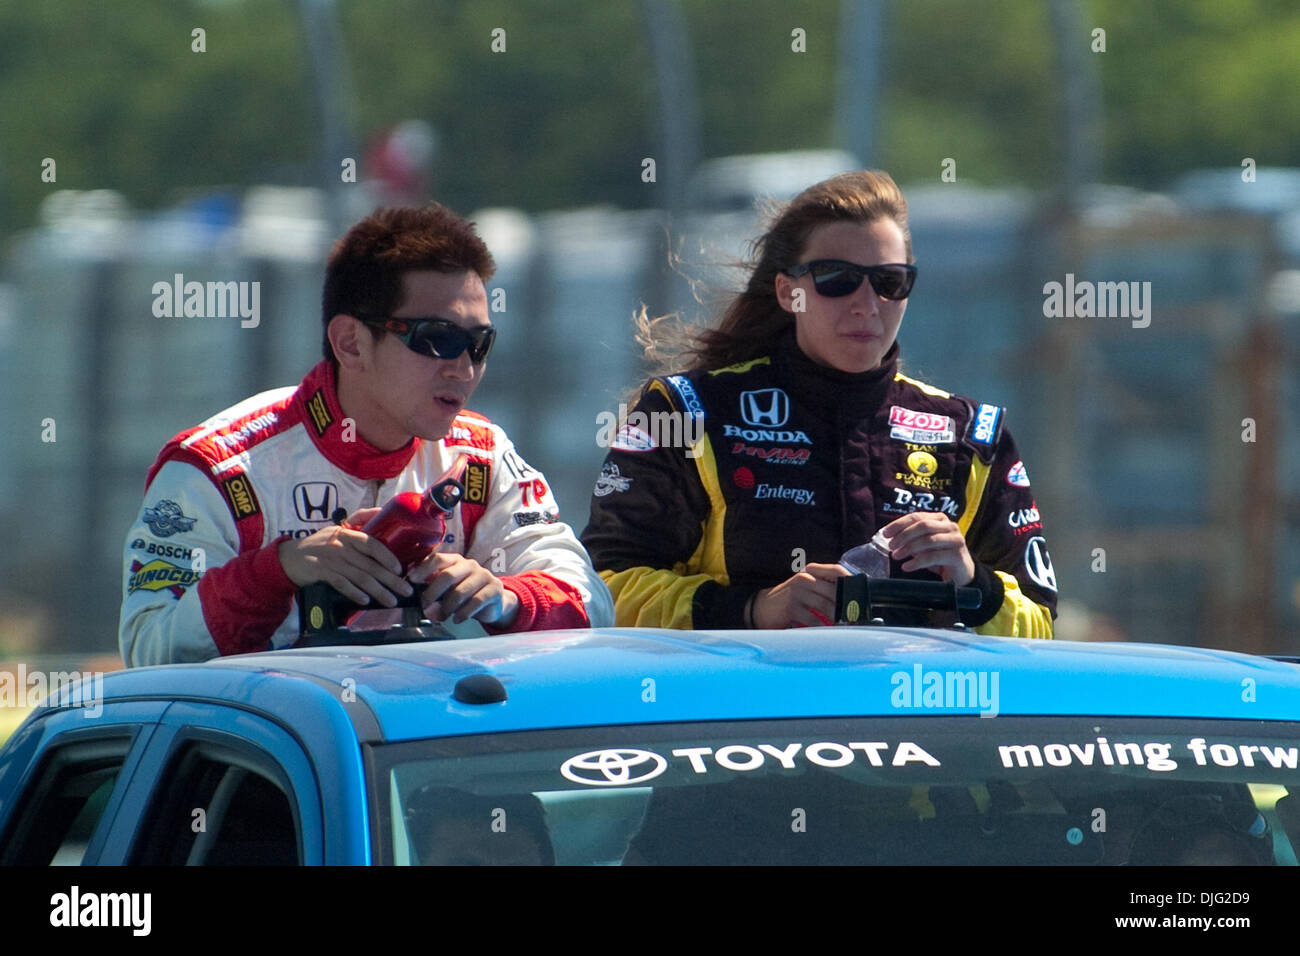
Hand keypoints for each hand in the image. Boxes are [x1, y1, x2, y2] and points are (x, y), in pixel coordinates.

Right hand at [277, 508, 413, 606]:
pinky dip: (354, 592)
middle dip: (390, 579)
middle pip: (369, 564)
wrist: (290, 557)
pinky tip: (365, 600)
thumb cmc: (320, 544)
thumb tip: (382, 512)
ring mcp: (330, 559)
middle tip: (405, 590)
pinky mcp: (320, 572)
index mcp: (347, 534)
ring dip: (377, 590)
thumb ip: (359, 524)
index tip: (399, 569)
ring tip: (391, 600)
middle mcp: (340, 545)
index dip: (387, 557)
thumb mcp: (338, 531)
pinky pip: (341, 584)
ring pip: (359, 576)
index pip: (371, 544)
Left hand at [408, 552, 518, 625]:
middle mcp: (470, 565)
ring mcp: (484, 576)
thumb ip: (433, 585)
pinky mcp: (494, 589)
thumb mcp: (448, 587)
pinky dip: (463, 613)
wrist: (493, 602)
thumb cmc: (465, 594)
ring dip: (447, 607)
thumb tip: (415, 589)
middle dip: (433, 593)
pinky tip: (457, 619)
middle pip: (448, 575)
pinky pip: (476, 602)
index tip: (412, 580)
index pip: (438, 559)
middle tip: (425, 606)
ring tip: (441, 617)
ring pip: (460, 592)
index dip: (423, 569)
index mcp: (456, 560)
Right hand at [751, 563, 848, 628]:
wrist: (763, 607)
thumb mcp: (807, 587)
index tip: (862, 593)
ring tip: (846, 626)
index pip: (836, 570)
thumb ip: (825, 589)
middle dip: (847, 605)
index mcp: (811, 571)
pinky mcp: (791, 607)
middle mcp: (805, 578)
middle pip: (834, 591)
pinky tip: (828, 631)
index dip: (850, 580)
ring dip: (838, 618)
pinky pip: (813, 618)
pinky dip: (823, 627)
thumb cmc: (791, 599)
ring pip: (826, 605)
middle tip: (857, 617)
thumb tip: (852, 600)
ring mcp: (797, 592)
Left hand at [879, 513, 975, 585]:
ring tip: (896, 556)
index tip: (885, 533)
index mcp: (940, 519)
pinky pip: (933, 557)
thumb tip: (890, 537)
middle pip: (923, 526)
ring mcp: (955, 540)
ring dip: (909, 548)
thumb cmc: (940, 556)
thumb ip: (911, 538)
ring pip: (928, 540)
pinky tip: (907, 566)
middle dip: (903, 535)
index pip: (917, 517)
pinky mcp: (957, 555)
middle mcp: (950, 526)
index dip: (899, 524)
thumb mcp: (924, 544)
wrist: (961, 573)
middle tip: (891, 546)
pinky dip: (917, 562)